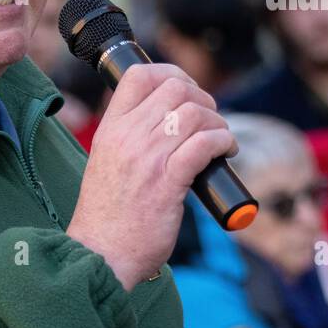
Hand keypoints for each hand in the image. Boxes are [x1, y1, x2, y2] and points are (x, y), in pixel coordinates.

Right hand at [65, 64, 235, 290]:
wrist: (100, 254)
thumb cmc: (107, 217)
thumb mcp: (107, 165)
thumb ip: (129, 141)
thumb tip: (168, 123)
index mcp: (110, 130)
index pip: (138, 75)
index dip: (170, 73)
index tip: (186, 92)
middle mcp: (127, 137)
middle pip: (175, 88)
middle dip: (202, 99)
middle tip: (209, 122)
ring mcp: (148, 158)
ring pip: (195, 113)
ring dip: (218, 123)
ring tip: (221, 141)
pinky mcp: (169, 181)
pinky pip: (206, 144)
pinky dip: (224, 142)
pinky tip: (227, 153)